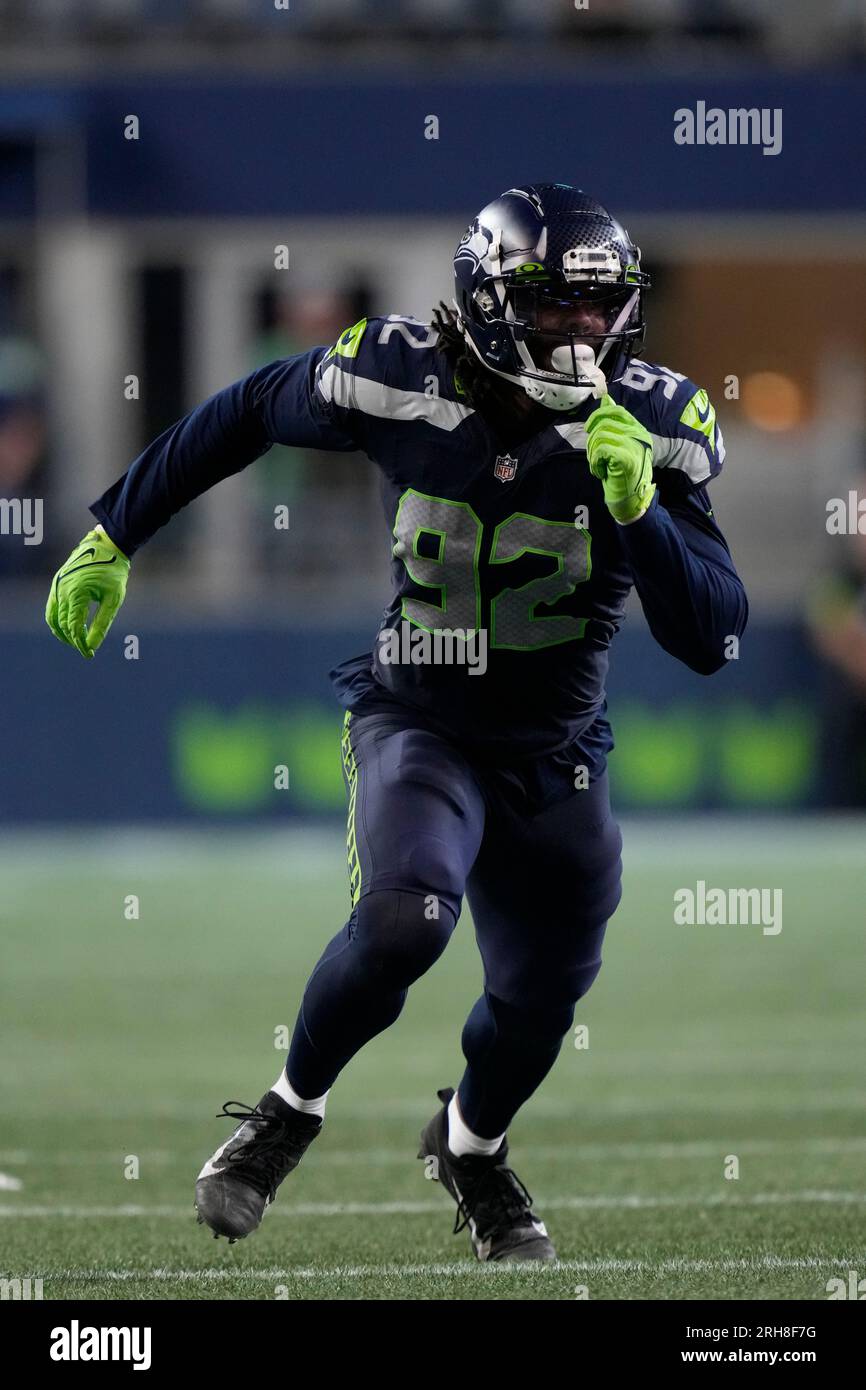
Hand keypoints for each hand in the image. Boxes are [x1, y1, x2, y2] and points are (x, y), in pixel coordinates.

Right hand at [45, 526, 129, 657]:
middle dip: (73, 640)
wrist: (107, 546)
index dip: (80, 644)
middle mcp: (62, 589)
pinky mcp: (57, 582)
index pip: (73, 627)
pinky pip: (51, 607)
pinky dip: (57, 620)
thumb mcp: (113, 599)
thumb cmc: (114, 572)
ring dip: (62, 632)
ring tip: (76, 642)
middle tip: (87, 650)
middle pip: (62, 625)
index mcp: (76, 593)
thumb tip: (92, 645)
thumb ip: (102, 623)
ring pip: (52, 617)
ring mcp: (57, 585)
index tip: (90, 654)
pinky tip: (70, 627)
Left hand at [586, 396, 655, 524]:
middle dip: (592, 440)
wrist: (631, 500)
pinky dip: (595, 462)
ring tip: (599, 467)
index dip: (599, 415)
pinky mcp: (626, 457)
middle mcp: (638, 435)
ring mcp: (634, 446)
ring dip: (593, 454)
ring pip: (600, 436)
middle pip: (604, 423)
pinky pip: (602, 449)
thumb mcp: (618, 446)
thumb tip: (605, 400)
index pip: (617, 411)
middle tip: (595, 457)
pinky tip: (601, 472)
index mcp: (637, 430)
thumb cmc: (622, 473)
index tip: (589, 428)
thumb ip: (613, 425)